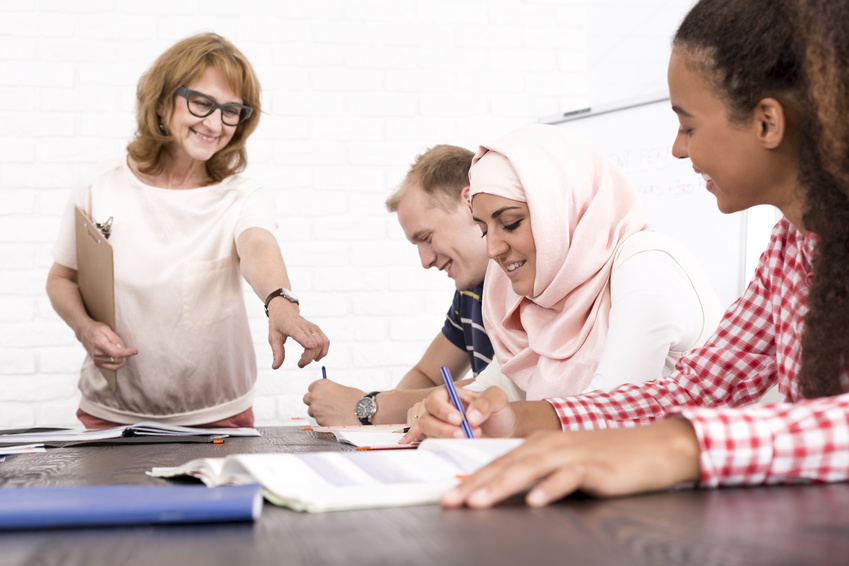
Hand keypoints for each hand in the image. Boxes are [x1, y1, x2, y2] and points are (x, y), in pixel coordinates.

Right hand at [79, 321, 137, 369]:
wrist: (84, 333)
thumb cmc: (96, 329)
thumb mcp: (106, 328)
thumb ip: (115, 338)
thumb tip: (122, 347)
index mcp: (101, 344)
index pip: (117, 353)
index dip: (127, 353)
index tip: (135, 351)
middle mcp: (97, 354)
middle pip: (119, 359)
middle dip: (125, 353)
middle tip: (121, 345)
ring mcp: (96, 360)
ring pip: (117, 363)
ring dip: (121, 357)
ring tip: (115, 348)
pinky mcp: (97, 363)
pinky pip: (112, 367)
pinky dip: (118, 362)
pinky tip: (117, 356)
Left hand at [267, 300, 328, 368]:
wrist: (285, 310)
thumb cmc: (278, 325)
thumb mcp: (273, 337)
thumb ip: (276, 352)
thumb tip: (275, 367)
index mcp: (291, 326)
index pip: (299, 333)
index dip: (305, 340)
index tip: (310, 347)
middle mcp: (304, 325)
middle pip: (313, 343)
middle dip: (308, 358)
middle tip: (300, 364)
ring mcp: (313, 327)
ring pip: (321, 343)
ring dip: (316, 356)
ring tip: (306, 359)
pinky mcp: (317, 329)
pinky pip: (326, 342)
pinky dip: (323, 351)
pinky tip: (315, 356)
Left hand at [303, 379, 364, 425]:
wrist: (363, 410)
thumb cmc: (355, 398)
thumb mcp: (340, 388)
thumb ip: (328, 391)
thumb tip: (323, 395)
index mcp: (320, 384)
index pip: (311, 388)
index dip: (317, 392)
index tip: (322, 396)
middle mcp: (315, 395)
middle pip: (307, 399)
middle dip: (314, 402)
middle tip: (324, 405)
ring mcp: (316, 408)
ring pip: (311, 411)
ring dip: (319, 412)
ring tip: (333, 412)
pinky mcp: (319, 420)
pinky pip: (318, 420)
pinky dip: (324, 420)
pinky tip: (335, 418)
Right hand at [399, 386, 517, 442]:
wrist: (504, 430)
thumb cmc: (498, 411)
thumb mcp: (498, 399)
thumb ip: (486, 402)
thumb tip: (470, 416)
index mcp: (451, 395)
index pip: (436, 399)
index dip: (443, 409)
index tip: (459, 419)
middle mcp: (441, 410)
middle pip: (427, 415)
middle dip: (443, 427)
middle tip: (464, 433)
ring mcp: (438, 425)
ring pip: (426, 428)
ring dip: (442, 435)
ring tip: (466, 438)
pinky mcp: (440, 439)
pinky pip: (423, 438)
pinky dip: (413, 438)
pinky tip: (406, 441)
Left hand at [440, 417, 701, 508]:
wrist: (652, 448)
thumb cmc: (607, 458)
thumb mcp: (565, 464)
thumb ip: (538, 475)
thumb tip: (507, 493)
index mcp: (539, 444)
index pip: (499, 464)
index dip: (472, 481)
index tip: (449, 498)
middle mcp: (550, 445)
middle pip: (506, 466)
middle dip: (475, 485)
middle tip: (450, 502)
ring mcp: (572, 453)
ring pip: (530, 470)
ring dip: (502, 485)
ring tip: (479, 502)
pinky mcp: (595, 466)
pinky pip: (569, 477)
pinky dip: (552, 488)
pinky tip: (537, 501)